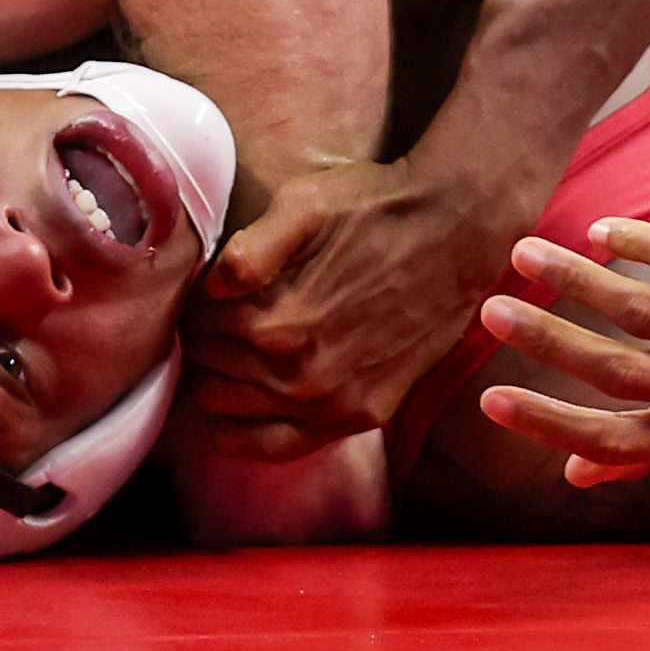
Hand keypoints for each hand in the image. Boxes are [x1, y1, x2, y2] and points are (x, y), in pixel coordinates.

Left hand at [180, 159, 521, 460]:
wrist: (457, 231)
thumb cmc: (376, 208)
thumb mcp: (304, 204)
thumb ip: (248, 248)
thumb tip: (209, 286)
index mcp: (275, 320)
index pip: (196, 327)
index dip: (192, 307)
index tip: (200, 296)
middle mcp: (299, 373)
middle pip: (209, 369)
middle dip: (200, 345)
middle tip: (209, 324)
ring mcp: (331, 402)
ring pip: (232, 410)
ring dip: (214, 385)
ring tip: (218, 359)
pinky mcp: (361, 415)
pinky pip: (280, 446)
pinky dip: (244, 437)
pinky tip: (228, 421)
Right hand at [477, 217, 649, 487]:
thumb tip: (574, 476)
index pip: (620, 440)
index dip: (551, 424)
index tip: (488, 401)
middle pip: (625, 371)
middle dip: (550, 342)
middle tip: (491, 311)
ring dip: (578, 280)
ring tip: (526, 254)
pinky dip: (639, 243)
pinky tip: (598, 233)